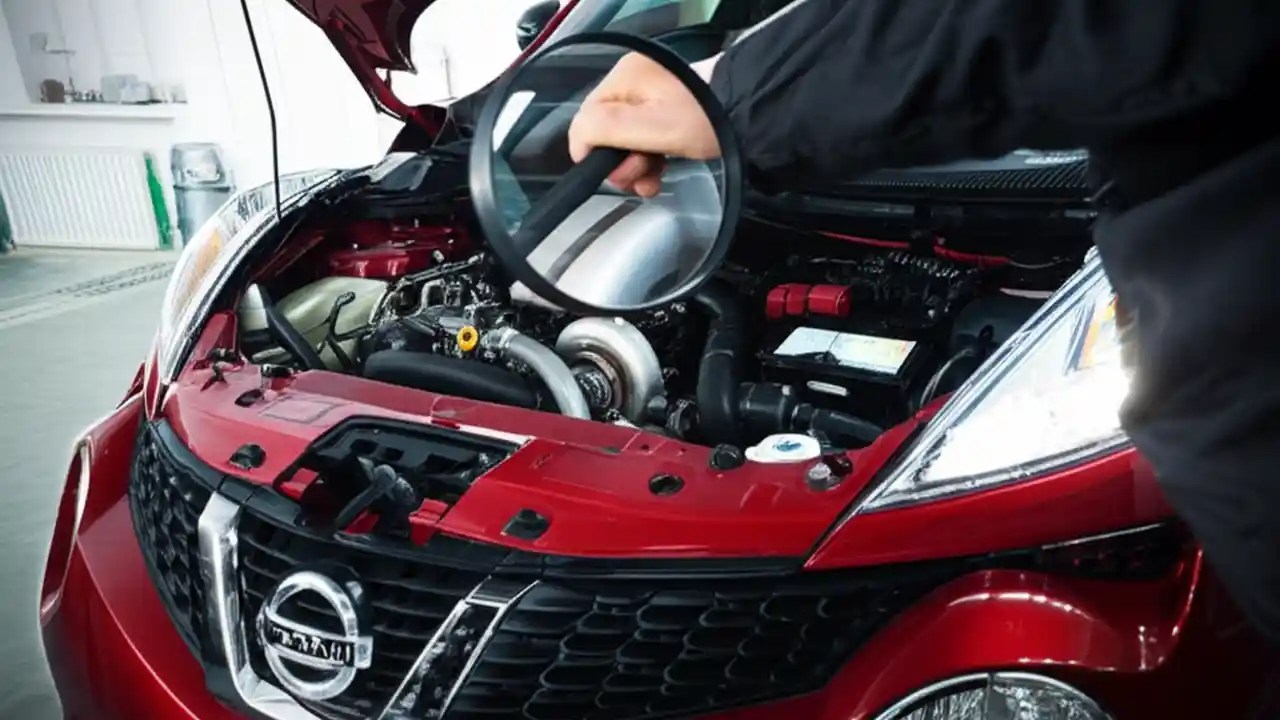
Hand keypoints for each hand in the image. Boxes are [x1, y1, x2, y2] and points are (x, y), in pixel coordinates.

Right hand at [568, 52, 721, 197]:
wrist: (749, 115)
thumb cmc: (707, 119)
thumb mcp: (651, 128)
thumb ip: (604, 130)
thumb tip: (577, 142)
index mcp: (625, 77)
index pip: (586, 119)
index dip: (594, 151)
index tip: (614, 170)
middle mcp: (634, 82)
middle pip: (605, 132)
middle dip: (621, 162)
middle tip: (642, 172)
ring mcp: (650, 96)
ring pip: (625, 141)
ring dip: (636, 166)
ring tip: (654, 175)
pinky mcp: (665, 111)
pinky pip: (644, 140)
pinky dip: (649, 159)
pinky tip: (660, 171)